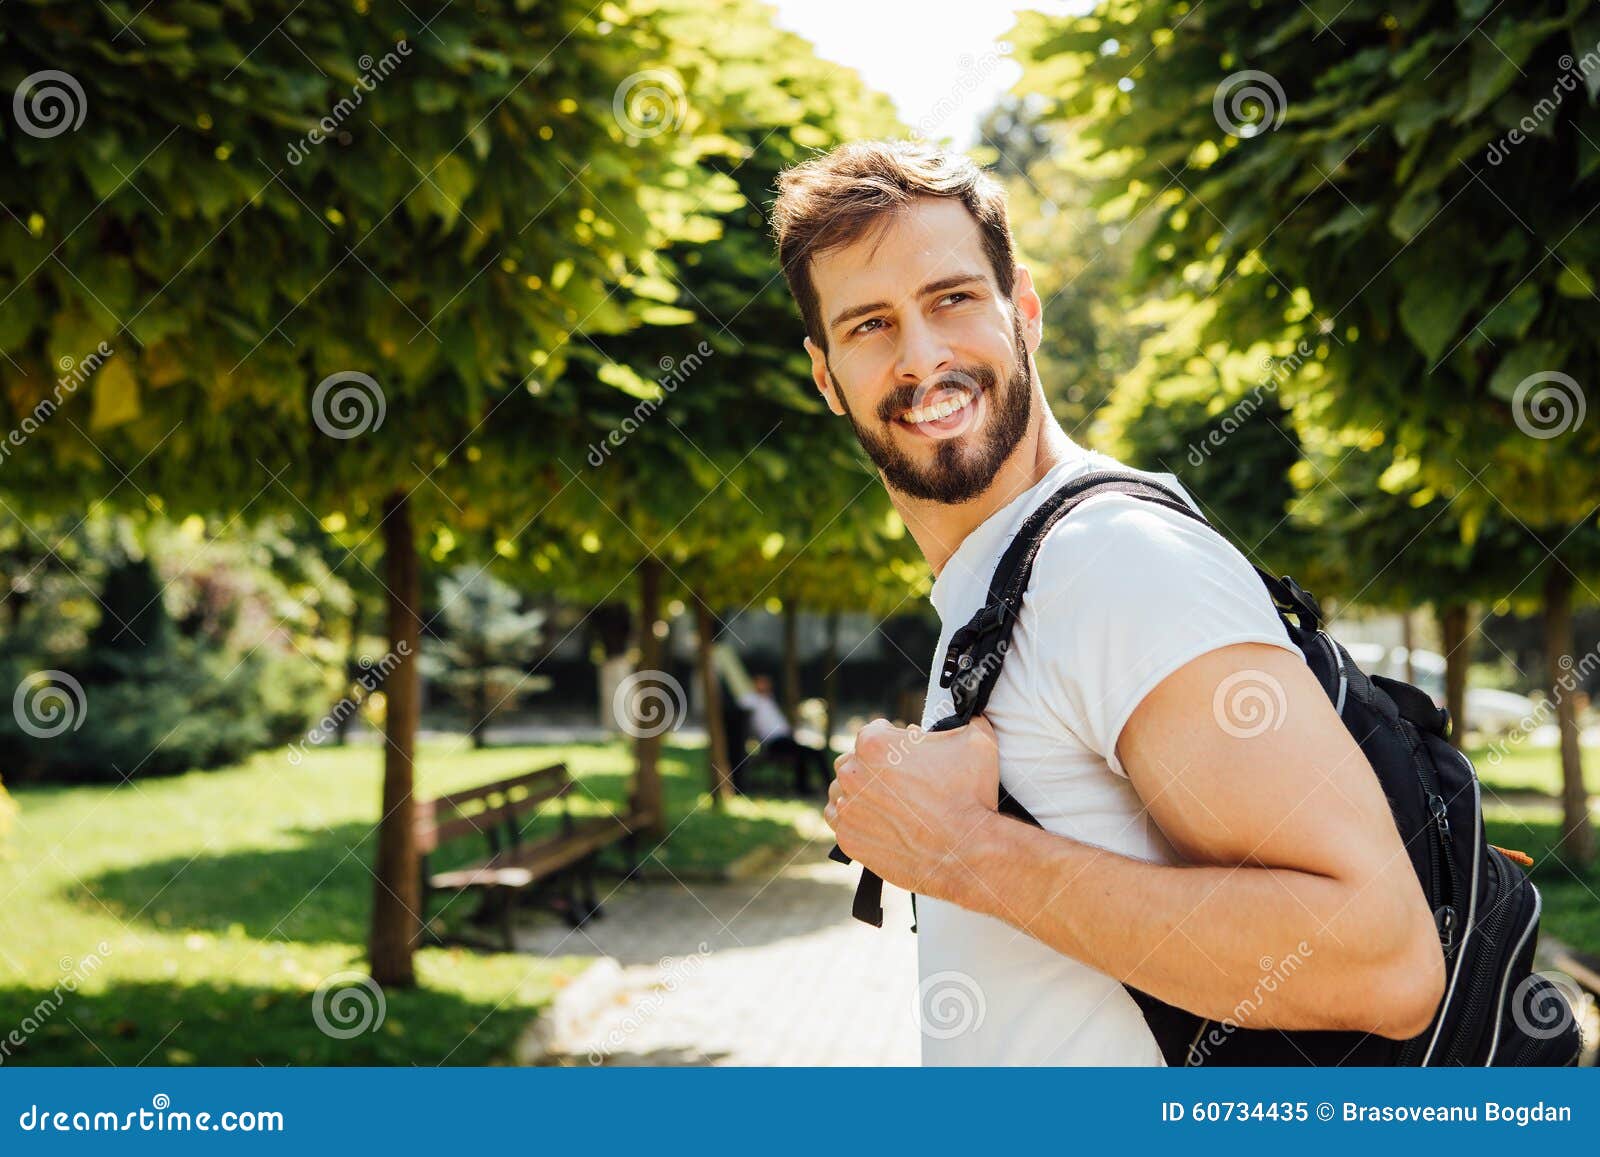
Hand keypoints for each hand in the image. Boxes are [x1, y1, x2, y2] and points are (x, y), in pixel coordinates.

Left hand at [824, 715, 999, 900]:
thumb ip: (967, 719)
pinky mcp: (848, 838)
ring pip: (842, 789)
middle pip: (855, 759)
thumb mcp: (977, 741)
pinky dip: (853, 818)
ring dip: (859, 790)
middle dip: (874, 764)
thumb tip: (970, 712)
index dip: (896, 739)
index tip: (909, 754)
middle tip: (900, 778)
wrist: (966, 852)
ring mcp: (847, 807)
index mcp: (875, 743)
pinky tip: (874, 818)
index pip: (876, 730)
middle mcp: (853, 773)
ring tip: (886, 799)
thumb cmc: (970, 797)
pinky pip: (839, 820)